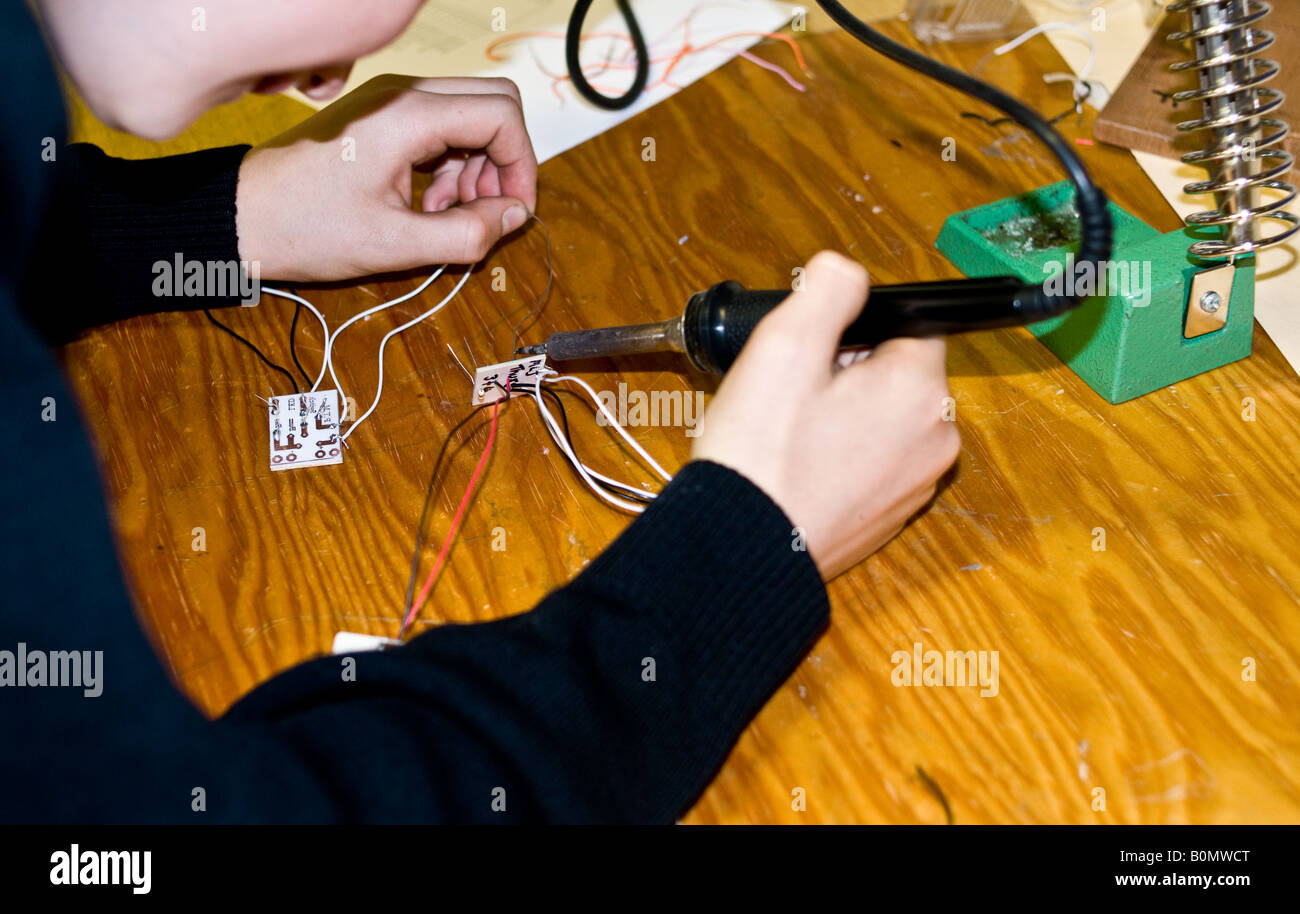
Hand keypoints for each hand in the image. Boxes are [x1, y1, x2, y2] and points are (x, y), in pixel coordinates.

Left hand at [236, 75, 537, 281]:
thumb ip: (466, 234)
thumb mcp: (395, 245)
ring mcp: (390, 100)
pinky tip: (429, 205)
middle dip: (503, 161)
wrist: (241, 216)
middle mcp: (402, 94)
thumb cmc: (305, 228)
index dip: (521, 165)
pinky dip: (451, 164)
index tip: (514, 212)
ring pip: (469, 115)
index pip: (501, 115)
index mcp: (408, 116)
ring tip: (450, 216)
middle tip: (485, 212)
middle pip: (493, 105)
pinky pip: (441, 126)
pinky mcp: (380, 115)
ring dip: (476, 167)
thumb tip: (514, 216)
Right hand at [691, 251, 959, 578]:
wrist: (742, 547)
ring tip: (792, 435)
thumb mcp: (784, 344)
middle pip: (898, 373)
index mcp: (921, 388)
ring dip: (845, 415)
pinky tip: (800, 467)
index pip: (909, 325)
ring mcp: (917, 483)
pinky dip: (843, 457)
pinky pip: (874, 463)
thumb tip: (847, 270)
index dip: (854, 331)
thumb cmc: (763, 452)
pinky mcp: (892, 517)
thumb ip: (828, 288)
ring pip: (885, 418)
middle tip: (794, 396)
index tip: (813, 356)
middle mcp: (937, 437)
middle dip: (849, 373)